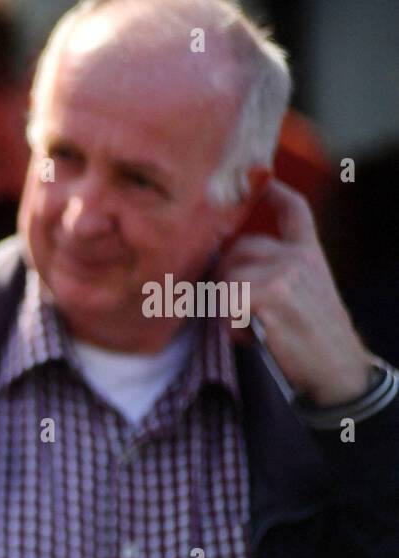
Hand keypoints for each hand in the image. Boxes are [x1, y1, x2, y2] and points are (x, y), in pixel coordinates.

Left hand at [215, 180, 372, 405]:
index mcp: (309, 256)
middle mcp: (298, 258)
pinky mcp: (271, 293)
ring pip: (227, 276)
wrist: (337, 370)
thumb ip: (279, 275)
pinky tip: (249, 336)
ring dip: (227, 306)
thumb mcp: (306, 297)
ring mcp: (286, 273)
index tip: (264, 182)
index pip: (294, 212)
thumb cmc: (313, 340)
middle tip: (238, 310)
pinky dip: (230, 324)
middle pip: (239, 247)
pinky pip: (227, 299)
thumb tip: (232, 267)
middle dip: (227, 277)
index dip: (275, 195)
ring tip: (250, 327)